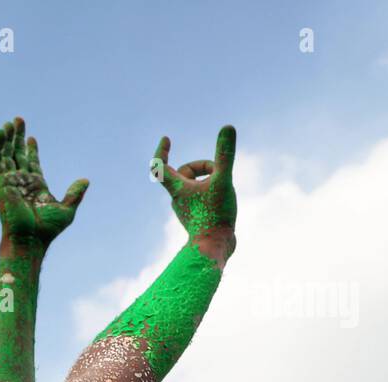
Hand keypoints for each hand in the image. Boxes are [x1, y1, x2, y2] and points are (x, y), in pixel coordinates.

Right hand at [0, 117, 87, 248]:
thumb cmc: (46, 230)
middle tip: (19, 120)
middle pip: (17, 155)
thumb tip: (85, 180)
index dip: (31, 150)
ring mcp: (10, 182)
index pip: (31, 163)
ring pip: (6, 155)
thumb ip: (75, 194)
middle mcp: (21, 182)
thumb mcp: (67, 209)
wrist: (30, 239)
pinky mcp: (1, 183)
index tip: (32, 138)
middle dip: (17, 138)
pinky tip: (2, 132)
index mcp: (35, 187)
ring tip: (10, 122)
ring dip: (7, 138)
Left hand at [152, 125, 236, 248]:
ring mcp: (185, 208)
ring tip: (224, 190)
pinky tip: (224, 200)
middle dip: (203, 166)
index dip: (162, 151)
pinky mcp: (195, 217)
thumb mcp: (223, 181)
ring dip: (209, 179)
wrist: (215, 247)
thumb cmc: (216, 216)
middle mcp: (177, 198)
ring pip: (194, 185)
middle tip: (219, 172)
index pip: (160, 166)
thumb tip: (228, 127)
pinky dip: (211, 191)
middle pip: (184, 172)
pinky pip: (200, 197)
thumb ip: (225, 155)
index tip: (166, 139)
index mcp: (177, 188)